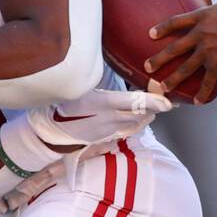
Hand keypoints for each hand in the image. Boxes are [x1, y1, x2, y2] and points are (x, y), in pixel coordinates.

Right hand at [26, 88, 173, 150]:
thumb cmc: (60, 108)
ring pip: (136, 124)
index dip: (154, 101)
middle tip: (165, 101)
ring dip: (147, 116)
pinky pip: (127, 132)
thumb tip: (116, 76)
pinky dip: (137, 125)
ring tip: (156, 109)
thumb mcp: (79, 91)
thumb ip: (101, 86)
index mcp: (102, 104)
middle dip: (154, 108)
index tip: (168, 102)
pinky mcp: (106, 140)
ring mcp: (108, 132)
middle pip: (140, 114)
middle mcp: (108, 119)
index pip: (135, 102)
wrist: (48, 135)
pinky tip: (140, 120)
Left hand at [145, 0, 216, 101]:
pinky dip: (201, 93)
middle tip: (148, 66)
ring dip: (172, 79)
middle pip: (174, 48)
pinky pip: (207, 82)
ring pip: (185, 68)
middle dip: (159, 59)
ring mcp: (207, 51)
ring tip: (162, 87)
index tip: (150, 34)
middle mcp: (201, 34)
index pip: (177, 21)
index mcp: (203, 17)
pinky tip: (196, 102)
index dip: (162, 28)